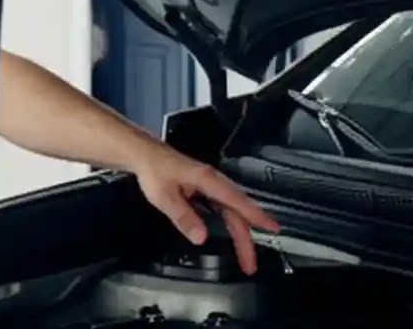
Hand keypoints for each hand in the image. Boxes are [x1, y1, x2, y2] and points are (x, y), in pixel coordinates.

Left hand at [131, 145, 281, 274]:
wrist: (143, 154)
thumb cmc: (153, 171)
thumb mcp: (164, 196)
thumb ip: (183, 216)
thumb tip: (201, 237)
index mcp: (209, 181)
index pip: (238, 202)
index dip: (256, 217)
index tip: (274, 229)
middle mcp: (214, 183)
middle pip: (237, 212)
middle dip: (246, 238)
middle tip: (249, 264)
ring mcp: (210, 186)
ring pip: (231, 211)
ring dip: (239, 232)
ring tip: (244, 255)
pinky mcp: (204, 189)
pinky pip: (222, 208)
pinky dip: (229, 223)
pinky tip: (229, 235)